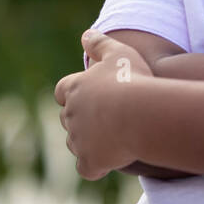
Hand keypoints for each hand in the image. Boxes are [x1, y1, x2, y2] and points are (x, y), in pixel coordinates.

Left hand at [54, 30, 150, 178]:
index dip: (73, 94)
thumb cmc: (132, 80)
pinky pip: (86, 168)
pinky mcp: (90, 161)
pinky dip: (94, 166)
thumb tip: (85, 35)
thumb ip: (100, 44)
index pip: (62, 91)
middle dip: (81, 119)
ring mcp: (79, 140)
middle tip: (107, 118)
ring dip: (87, 142)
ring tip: (111, 139)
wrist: (141, 113)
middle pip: (67, 119)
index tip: (88, 95)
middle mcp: (71, 115)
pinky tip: (108, 163)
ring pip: (75, 143)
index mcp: (74, 88)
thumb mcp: (119, 53)